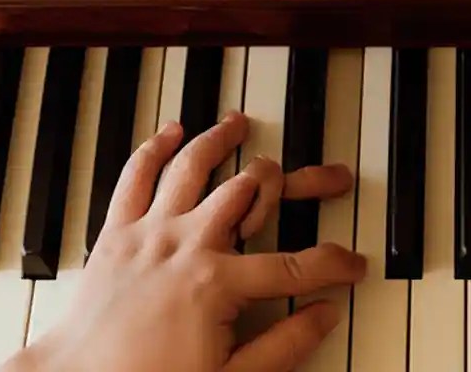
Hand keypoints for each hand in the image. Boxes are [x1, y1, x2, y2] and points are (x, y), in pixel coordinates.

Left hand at [2, 112, 364, 371]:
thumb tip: (324, 317)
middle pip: (252, 192)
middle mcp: (186, 244)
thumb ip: (282, 346)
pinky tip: (171, 133)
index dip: (334, 264)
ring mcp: (150, 232)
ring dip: (221, 141)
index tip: (353, 266)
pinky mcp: (116, 232)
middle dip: (300, 182)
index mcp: (217, 283)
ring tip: (239, 124)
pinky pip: (135, 177)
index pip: (294, 266)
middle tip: (329, 179)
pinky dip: (153, 149)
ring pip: (193, 167)